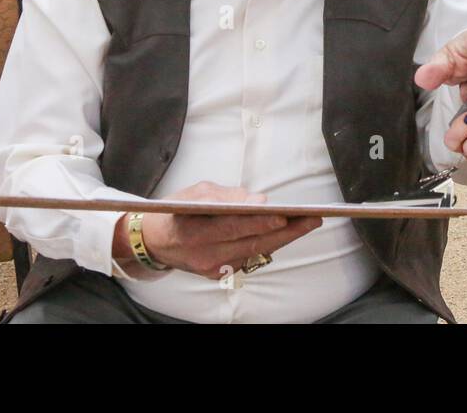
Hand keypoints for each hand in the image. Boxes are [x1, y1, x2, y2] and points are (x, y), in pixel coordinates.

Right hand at [127, 181, 321, 279]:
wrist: (154, 242)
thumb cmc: (177, 210)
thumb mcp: (195, 192)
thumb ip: (226, 196)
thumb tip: (258, 201)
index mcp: (193, 230)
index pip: (231, 227)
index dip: (258, 222)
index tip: (283, 215)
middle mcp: (203, 254)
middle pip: (250, 243)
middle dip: (284, 231)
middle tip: (312, 219)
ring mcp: (212, 268)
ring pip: (254, 251)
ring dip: (283, 238)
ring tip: (307, 223)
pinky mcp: (218, 274)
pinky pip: (248, 256)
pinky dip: (267, 243)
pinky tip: (286, 232)